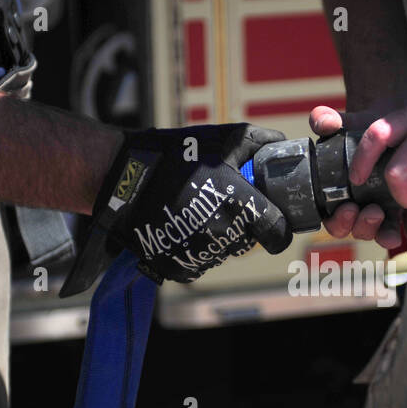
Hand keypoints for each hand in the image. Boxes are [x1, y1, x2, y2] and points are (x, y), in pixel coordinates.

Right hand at [61, 123, 290, 293]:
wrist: (124, 181)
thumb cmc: (174, 157)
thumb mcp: (220, 139)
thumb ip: (257, 142)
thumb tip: (282, 146)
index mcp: (239, 205)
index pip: (277, 233)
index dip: (278, 228)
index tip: (272, 220)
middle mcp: (223, 234)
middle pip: (248, 241)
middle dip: (243, 225)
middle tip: (222, 203)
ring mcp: (201, 254)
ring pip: (224, 251)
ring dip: (218, 235)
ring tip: (197, 211)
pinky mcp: (180, 268)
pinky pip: (200, 263)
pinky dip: (195, 247)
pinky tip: (182, 225)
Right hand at [308, 105, 406, 255]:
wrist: (401, 124)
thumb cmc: (369, 127)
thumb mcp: (349, 122)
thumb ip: (328, 121)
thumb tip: (321, 121)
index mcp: (342, 192)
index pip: (332, 216)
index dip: (337, 219)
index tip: (347, 208)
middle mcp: (363, 205)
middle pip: (357, 228)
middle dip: (362, 226)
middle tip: (372, 212)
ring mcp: (387, 209)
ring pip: (383, 231)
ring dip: (386, 235)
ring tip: (392, 234)